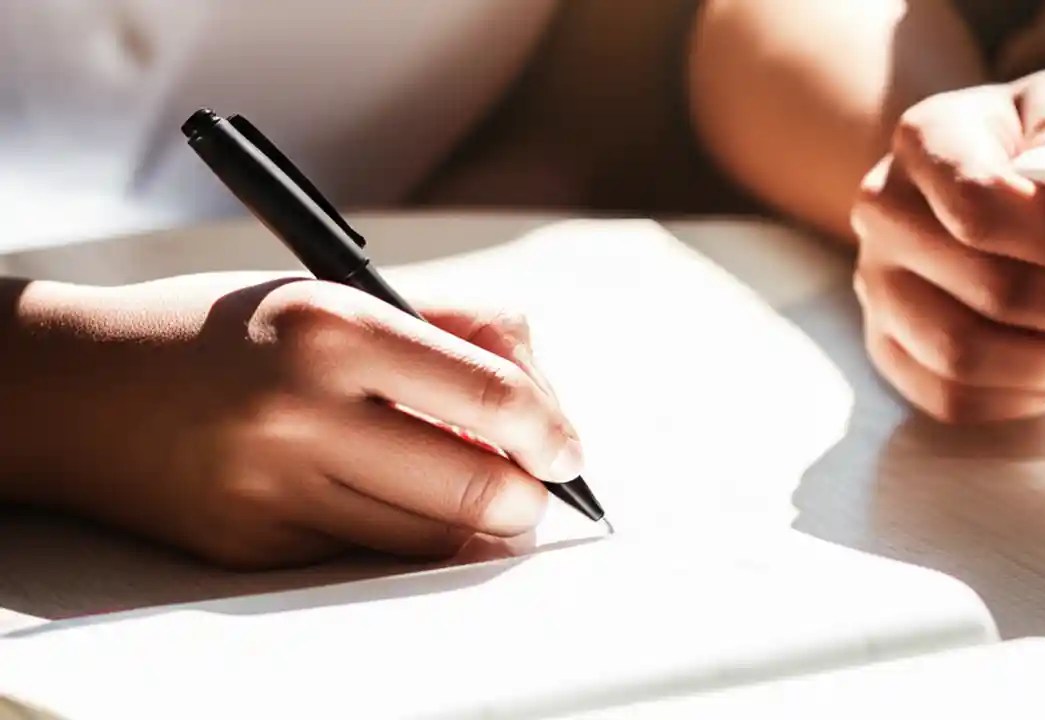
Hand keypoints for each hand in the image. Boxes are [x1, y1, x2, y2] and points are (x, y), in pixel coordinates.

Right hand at [0, 273, 581, 567]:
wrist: (81, 385)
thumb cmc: (228, 330)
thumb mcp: (335, 294)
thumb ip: (449, 330)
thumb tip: (540, 392)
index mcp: (335, 328)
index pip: (491, 396)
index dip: (552, 431)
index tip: (568, 449)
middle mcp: (302, 410)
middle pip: (474, 487)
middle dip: (529, 499)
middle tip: (536, 490)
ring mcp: (273, 488)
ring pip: (429, 537)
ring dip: (477, 526)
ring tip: (487, 501)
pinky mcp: (252, 546)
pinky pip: (366, 554)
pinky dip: (404, 536)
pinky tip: (399, 505)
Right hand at [851, 72, 1044, 423]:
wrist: (972, 169)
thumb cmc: (1035, 140)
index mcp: (925, 139)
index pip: (981, 206)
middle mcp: (882, 209)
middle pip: (986, 287)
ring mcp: (874, 282)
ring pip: (959, 355)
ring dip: (1044, 364)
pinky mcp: (882, 343)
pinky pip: (947, 397)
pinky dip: (1012, 398)